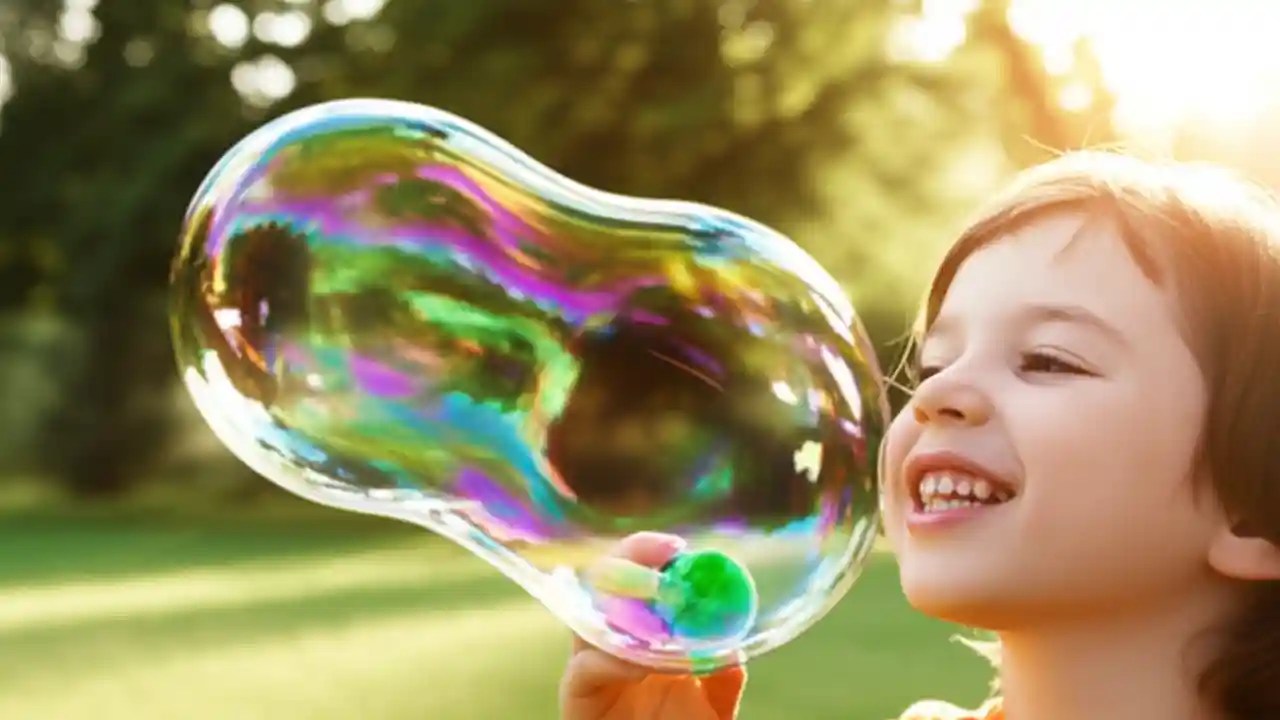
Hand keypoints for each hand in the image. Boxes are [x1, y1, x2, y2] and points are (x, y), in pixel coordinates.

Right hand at [558, 532, 746, 719]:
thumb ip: (722, 679)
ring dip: (620, 605)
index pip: (635, 583)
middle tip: (668, 554)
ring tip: (659, 600)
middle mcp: (611, 649)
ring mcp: (590, 672)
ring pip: (585, 620)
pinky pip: (582, 671)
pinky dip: (609, 660)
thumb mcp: (714, 712)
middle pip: (603, 587)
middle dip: (630, 561)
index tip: (682, 549)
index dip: (650, 556)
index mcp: (642, 642)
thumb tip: (734, 648)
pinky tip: (638, 661)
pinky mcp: (576, 702)